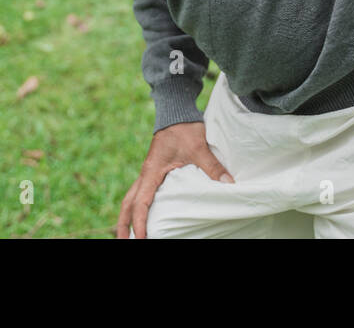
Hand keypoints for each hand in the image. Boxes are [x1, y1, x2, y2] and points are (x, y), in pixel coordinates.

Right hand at [115, 120, 233, 238]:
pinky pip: (140, 192)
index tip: (143, 238)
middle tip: (124, 242)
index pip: (140, 202)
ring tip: (130, 235)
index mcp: (152, 171)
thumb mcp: (199, 147)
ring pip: (131, 198)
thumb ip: (212, 167)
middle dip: (124, 224)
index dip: (140, 222)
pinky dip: (138, 206)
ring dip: (128, 216)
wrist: (177, 111)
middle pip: (128, 203)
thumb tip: (229, 184)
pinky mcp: (154, 170)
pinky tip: (145, 216)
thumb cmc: (184, 128)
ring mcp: (148, 172)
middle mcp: (146, 173)